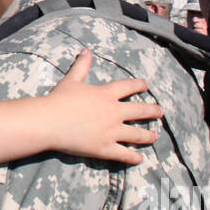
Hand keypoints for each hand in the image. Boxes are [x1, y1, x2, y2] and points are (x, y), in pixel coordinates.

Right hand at [43, 50, 161, 163]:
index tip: (146, 86)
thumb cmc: (58, 100)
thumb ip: (82, 66)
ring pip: (137, 134)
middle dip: (152, 111)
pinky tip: (140, 159)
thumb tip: (86, 51)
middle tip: (160, 112)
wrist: (49, 122)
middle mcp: (114, 112)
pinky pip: (124, 154)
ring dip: (147, 135)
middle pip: (140, 110)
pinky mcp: (105, 148)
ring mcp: (111, 132)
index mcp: (106, 95)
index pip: (129, 87)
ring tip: (154, 136)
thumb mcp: (71, 80)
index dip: (139, 85)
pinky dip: (134, 158)